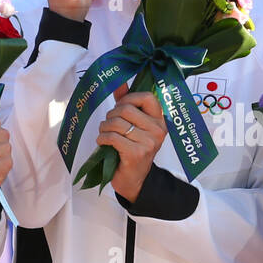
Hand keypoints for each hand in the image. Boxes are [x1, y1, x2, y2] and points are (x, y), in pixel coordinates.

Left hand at [98, 85, 165, 202]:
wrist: (134, 180)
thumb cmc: (132, 150)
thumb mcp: (134, 126)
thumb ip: (127, 103)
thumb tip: (119, 82)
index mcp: (160, 121)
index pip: (147, 97)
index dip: (129, 98)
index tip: (120, 106)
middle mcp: (158, 131)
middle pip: (126, 109)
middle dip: (111, 116)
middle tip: (109, 125)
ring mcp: (148, 143)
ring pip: (117, 123)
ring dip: (104, 128)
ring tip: (105, 134)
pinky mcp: (136, 153)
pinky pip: (112, 137)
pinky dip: (103, 139)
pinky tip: (104, 143)